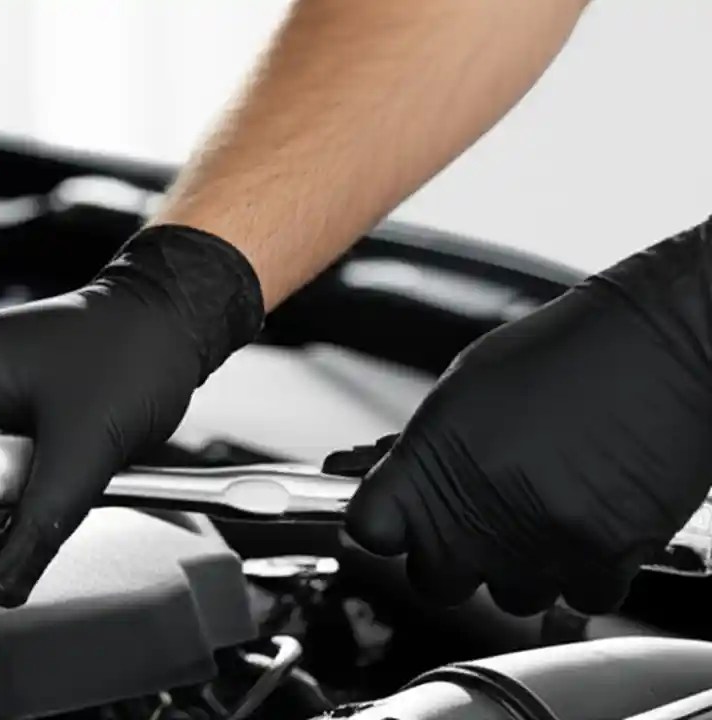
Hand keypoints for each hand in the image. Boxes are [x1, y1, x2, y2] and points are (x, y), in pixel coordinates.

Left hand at [344, 217, 711, 615]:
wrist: (666, 344)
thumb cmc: (568, 353)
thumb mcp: (467, 387)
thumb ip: (427, 451)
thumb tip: (397, 489)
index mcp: (432, 460)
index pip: (370, 529)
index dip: (381, 524)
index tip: (394, 520)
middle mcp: (479, 510)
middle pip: (433, 580)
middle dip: (447, 556)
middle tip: (472, 522)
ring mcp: (540, 541)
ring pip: (507, 595)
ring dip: (518, 566)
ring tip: (539, 513)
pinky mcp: (603, 558)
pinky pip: (578, 597)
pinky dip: (581, 572)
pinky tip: (584, 524)